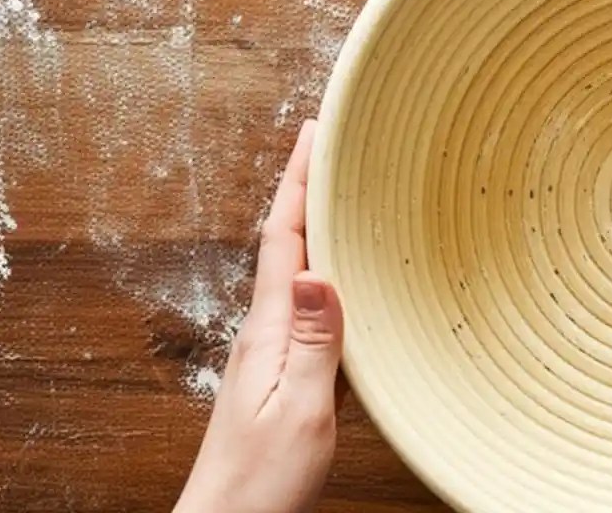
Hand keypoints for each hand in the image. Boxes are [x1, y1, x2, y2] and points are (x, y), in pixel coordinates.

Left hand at [175, 120, 343, 512]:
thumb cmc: (262, 479)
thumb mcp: (300, 409)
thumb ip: (314, 342)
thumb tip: (318, 272)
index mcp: (269, 330)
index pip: (284, 238)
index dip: (298, 181)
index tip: (313, 133)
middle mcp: (268, 333)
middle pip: (289, 244)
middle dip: (308, 189)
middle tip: (332, 147)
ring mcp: (275, 353)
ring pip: (301, 273)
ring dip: (320, 227)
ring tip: (345, 195)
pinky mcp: (287, 375)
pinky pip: (312, 309)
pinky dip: (332, 276)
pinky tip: (348, 279)